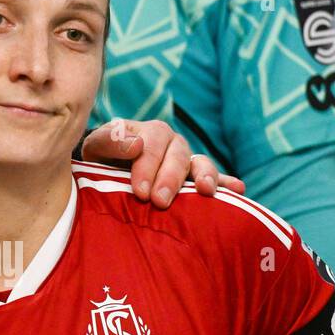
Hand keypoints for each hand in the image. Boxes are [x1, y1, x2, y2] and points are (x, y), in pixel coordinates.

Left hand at [80, 118, 244, 207]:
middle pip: (178, 156)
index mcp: (150, 133)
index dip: (147, 166)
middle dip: (170, 179)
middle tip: (160, 202)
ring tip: (206, 191)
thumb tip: (136, 144)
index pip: (153, 145)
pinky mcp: (196, 179)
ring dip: (206, 176)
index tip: (140, 191)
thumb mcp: (96, 147)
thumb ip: (110, 141)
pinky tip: (238, 190)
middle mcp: (173, 145)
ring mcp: (188, 161)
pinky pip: (217, 180)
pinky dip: (227, 184)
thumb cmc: (101, 159)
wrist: (107, 171)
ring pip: (201, 164)